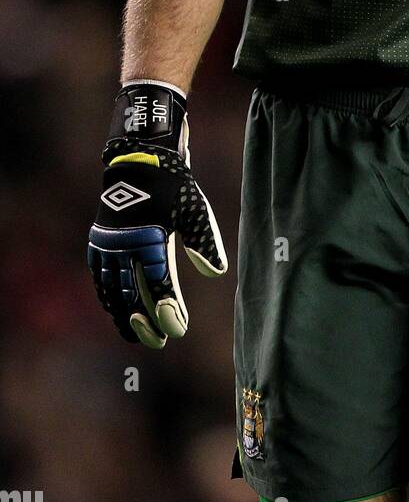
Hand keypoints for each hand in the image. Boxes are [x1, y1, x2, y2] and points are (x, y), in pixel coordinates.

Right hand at [87, 82, 227, 347]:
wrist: (140, 159)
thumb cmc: (173, 186)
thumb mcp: (195, 210)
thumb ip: (205, 241)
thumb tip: (215, 273)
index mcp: (149, 239)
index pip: (158, 285)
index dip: (168, 310)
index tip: (177, 330)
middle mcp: (124, 246)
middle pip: (131, 296)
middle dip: (145, 322)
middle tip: (160, 342)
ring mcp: (108, 245)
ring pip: (112, 291)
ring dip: (124, 315)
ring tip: (136, 335)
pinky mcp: (99, 242)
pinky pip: (100, 278)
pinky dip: (107, 297)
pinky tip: (117, 310)